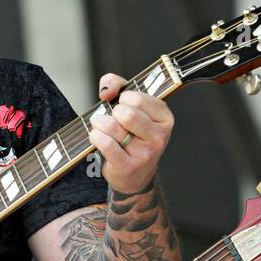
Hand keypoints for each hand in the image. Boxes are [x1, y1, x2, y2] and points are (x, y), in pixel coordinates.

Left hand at [89, 72, 173, 193]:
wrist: (134, 174)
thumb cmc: (132, 135)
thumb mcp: (131, 106)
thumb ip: (118, 86)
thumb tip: (107, 89)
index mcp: (164, 118)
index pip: (137, 98)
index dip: (123, 98)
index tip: (121, 104)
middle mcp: (159, 136)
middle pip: (126, 113)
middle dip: (112, 113)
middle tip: (112, 118)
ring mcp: (145, 153)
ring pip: (113, 127)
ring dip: (100, 124)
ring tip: (101, 127)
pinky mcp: (128, 166)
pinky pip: (106, 144)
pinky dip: (96, 137)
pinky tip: (97, 137)